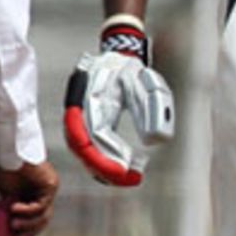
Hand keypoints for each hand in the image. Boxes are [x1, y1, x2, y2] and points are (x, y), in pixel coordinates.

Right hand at [0, 160, 59, 235]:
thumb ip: (12, 212)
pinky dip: (28, 210)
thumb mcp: (8, 197)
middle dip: (30, 232)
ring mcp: (50, 190)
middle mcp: (45, 194)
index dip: (28, 232)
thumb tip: (10, 234)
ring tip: (13, 225)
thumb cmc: (6, 170)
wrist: (9, 151)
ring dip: (28, 224)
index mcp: (35, 196)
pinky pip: (42, 205)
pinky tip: (16, 208)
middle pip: (43, 221)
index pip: (37, 220)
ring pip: (45, 216)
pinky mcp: (51, 185)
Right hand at [64, 44, 175, 186]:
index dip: (105, 157)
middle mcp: (81, 110)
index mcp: (93, 96)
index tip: (125, 170)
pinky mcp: (86, 126)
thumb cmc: (128, 69)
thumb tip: (155, 139)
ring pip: (85, 152)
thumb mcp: (145, 83)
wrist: (114, 58)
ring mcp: (80, 119)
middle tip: (132, 178)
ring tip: (130, 176)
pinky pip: (90, 148)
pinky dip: (104, 162)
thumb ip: (151, 108)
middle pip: (83, 149)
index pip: (94, 134)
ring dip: (104, 169)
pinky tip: (122, 169)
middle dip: (105, 169)